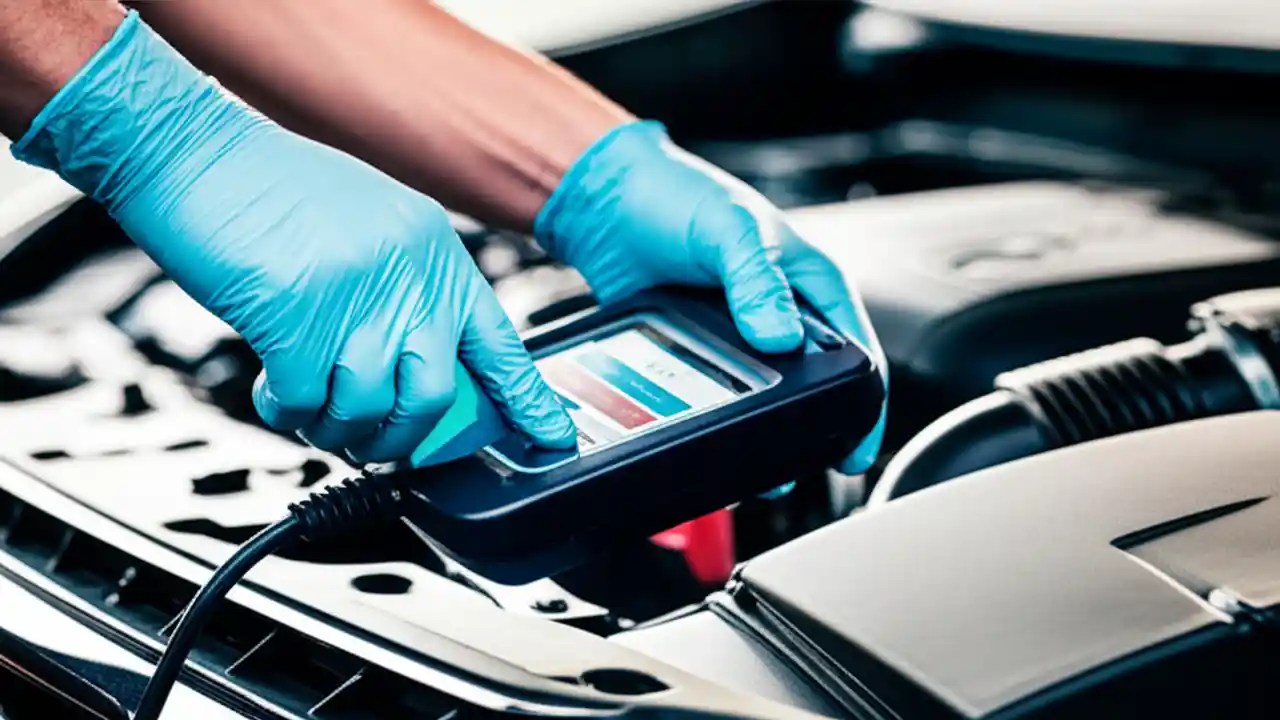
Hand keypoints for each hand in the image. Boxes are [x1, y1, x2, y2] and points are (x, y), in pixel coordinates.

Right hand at [12, 12, 573, 461]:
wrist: (197, 155)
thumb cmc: (272, 191)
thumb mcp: (371, 229)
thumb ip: (403, 290)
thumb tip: (413, 367)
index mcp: (435, 255)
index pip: (498, 343)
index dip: (526, 400)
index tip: (551, 437)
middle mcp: (407, 278)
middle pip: (434, 398)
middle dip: (403, 438)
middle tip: (375, 440)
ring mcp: (354, 299)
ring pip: (368, 411)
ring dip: (337, 428)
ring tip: (314, 408)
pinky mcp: (297, 321)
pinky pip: (306, 404)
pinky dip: (288, 410)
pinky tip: (275, 387)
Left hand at [535, 122, 885, 472]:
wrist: (604, 198)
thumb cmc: (675, 194)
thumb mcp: (728, 230)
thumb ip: (758, 281)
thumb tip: (781, 338)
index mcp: (809, 283)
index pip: (859, 353)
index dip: (866, 408)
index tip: (855, 454)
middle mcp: (782, 313)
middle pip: (815, 388)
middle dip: (814, 435)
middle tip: (800, 473)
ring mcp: (740, 336)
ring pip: (767, 400)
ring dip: (765, 438)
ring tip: (756, 478)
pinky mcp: (699, 350)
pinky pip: (719, 397)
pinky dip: (720, 425)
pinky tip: (709, 450)